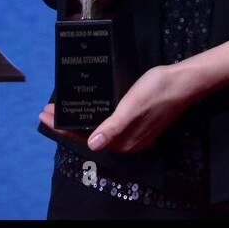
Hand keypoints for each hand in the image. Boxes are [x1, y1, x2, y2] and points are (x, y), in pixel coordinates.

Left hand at [39, 64, 197, 152]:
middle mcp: (126, 141)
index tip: (44, 116)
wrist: (183, 82)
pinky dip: (93, 116)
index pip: (85, 138)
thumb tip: (92, 145)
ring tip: (62, 108)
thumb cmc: (157, 90)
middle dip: (66, 124)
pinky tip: (89, 108)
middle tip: (47, 110)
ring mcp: (133, 133)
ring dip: (78, 119)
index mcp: (123, 140)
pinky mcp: (137, 123)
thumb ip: (112, 127)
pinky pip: (108, 124)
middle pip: (89, 135)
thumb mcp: (132, 106)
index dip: (62, 129)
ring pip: (98, 129)